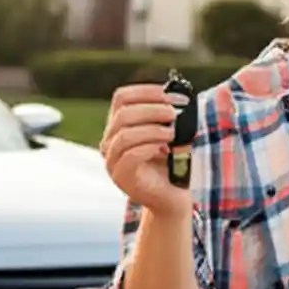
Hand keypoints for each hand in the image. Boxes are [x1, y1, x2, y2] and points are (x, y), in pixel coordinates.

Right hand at [99, 83, 192, 217]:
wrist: (171, 197)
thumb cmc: (171, 164)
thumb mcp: (170, 133)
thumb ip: (168, 116)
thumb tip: (178, 97)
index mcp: (119, 126)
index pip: (121, 98)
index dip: (146, 91)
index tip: (172, 95)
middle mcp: (110, 141)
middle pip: (123, 114)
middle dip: (152, 109)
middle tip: (174, 113)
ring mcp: (112, 161)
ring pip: (124, 135)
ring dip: (152, 129)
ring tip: (172, 133)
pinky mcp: (121, 177)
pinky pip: (130, 156)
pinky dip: (149, 147)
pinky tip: (165, 149)